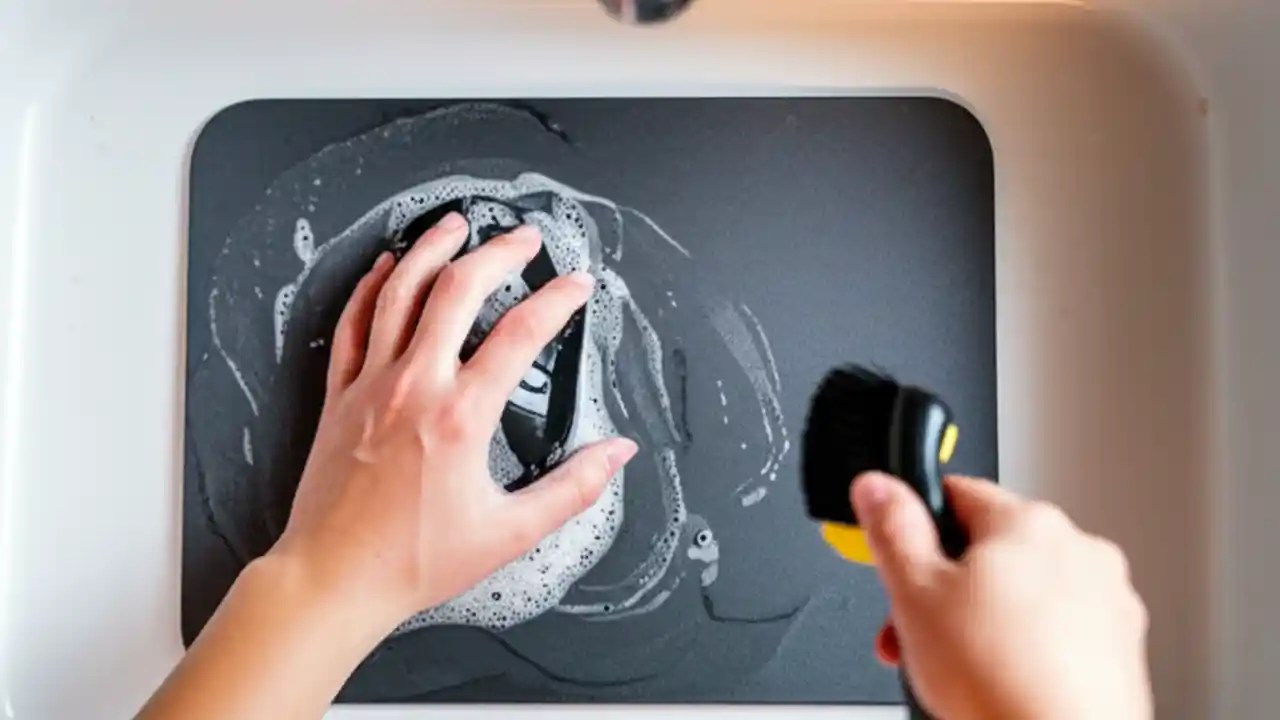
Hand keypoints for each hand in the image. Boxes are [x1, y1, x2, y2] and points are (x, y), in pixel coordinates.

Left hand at [269, 211, 637, 632]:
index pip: (521, 334)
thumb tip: (617, 453)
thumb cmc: (415, 561)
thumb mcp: (510, 532)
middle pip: (458, 291)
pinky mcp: (339, 396)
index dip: (557, 300)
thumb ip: (571, 488)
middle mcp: (416, 386)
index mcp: (462, 416)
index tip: (577, 285)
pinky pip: (352, 324)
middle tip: (524, 239)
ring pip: (400, 293)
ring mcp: (371, 385)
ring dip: (431, 250)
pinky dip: (371, 287)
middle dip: (497, 254)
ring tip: (456, 224)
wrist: (333, 578)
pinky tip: (388, 266)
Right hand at [852, 473, 1151, 719]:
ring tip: (959, 665)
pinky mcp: (1122, 647)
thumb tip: (878, 487)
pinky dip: (1029, 649)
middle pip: (989, 551)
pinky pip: (1059, 631)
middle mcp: (1079, 549)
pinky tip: (1002, 680)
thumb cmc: (1001, 682)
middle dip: (946, 589)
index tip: (901, 564)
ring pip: (1024, 594)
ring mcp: (1108, 599)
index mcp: (1029, 521)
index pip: (956, 494)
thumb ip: (892, 528)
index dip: (915, 532)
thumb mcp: (914, 593)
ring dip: (985, 620)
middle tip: (917, 630)